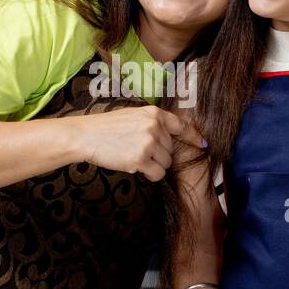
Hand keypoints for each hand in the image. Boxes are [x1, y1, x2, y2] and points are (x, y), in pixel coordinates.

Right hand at [77, 106, 201, 181]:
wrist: (85, 135)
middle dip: (159, 154)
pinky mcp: (140, 159)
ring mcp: (148, 143)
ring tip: (133, 156)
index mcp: (153, 113)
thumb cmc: (106, 127)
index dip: (193, 137)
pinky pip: (157, 174)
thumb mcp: (132, 116)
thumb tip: (170, 138)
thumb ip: (152, 124)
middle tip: (137, 150)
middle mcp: (154, 126)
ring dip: (153, 165)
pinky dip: (149, 174)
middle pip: (171, 150)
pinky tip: (133, 165)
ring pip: (166, 163)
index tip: (203, 144)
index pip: (181, 126)